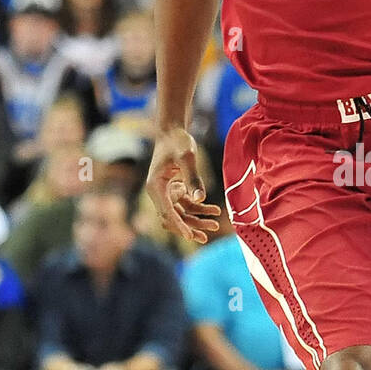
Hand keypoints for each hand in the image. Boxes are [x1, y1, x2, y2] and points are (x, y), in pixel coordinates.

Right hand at [147, 127, 220, 243]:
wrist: (173, 132)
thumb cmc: (178, 141)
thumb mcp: (187, 157)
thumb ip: (193, 177)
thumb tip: (200, 198)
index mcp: (155, 186)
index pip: (166, 211)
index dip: (178, 225)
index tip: (190, 236)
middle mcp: (158, 192)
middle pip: (172, 217)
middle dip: (188, 228)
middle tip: (204, 237)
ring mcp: (166, 192)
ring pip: (180, 214)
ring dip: (196, 221)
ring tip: (214, 226)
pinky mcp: (175, 190)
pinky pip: (187, 205)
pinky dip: (199, 209)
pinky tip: (215, 210)